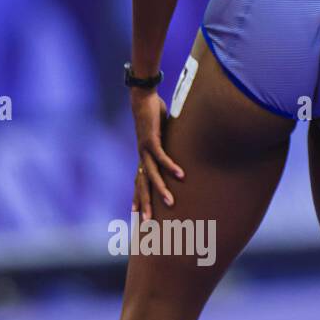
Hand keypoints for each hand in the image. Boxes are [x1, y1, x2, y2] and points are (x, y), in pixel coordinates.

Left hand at [129, 88, 183, 220]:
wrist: (142, 98)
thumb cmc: (153, 115)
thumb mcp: (162, 136)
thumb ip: (169, 146)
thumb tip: (181, 150)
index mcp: (143, 157)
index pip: (139, 182)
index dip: (138, 197)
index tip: (138, 214)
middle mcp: (142, 156)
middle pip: (142, 185)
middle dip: (145, 203)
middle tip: (148, 222)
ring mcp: (145, 149)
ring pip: (152, 174)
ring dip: (161, 189)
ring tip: (170, 203)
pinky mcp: (151, 139)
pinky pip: (162, 157)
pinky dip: (171, 166)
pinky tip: (180, 175)